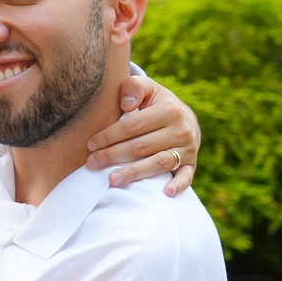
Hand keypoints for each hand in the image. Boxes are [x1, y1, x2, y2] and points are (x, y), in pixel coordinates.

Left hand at [87, 75, 199, 195]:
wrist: (183, 117)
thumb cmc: (155, 103)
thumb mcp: (147, 88)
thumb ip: (133, 88)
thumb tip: (126, 104)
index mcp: (169, 109)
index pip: (133, 126)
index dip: (109, 135)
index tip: (91, 144)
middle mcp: (181, 129)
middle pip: (141, 146)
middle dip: (113, 155)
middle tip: (92, 163)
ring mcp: (187, 149)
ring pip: (158, 163)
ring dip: (134, 173)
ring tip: (112, 179)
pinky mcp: (191, 164)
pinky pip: (187, 177)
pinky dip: (178, 185)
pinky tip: (166, 193)